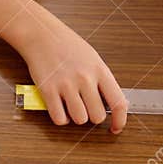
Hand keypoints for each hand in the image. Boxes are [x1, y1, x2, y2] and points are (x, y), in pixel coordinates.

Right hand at [17, 12, 127, 132]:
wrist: (42, 35)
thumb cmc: (67, 46)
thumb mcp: (93, 59)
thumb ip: (102, 80)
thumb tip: (112, 103)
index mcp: (100, 70)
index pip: (118, 102)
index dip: (120, 120)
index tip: (116, 128)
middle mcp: (85, 79)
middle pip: (97, 116)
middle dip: (93, 117)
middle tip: (87, 109)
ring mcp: (66, 85)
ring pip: (80, 119)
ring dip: (76, 118)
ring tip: (72, 107)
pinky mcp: (48, 91)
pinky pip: (59, 118)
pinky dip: (61, 118)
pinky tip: (60, 109)